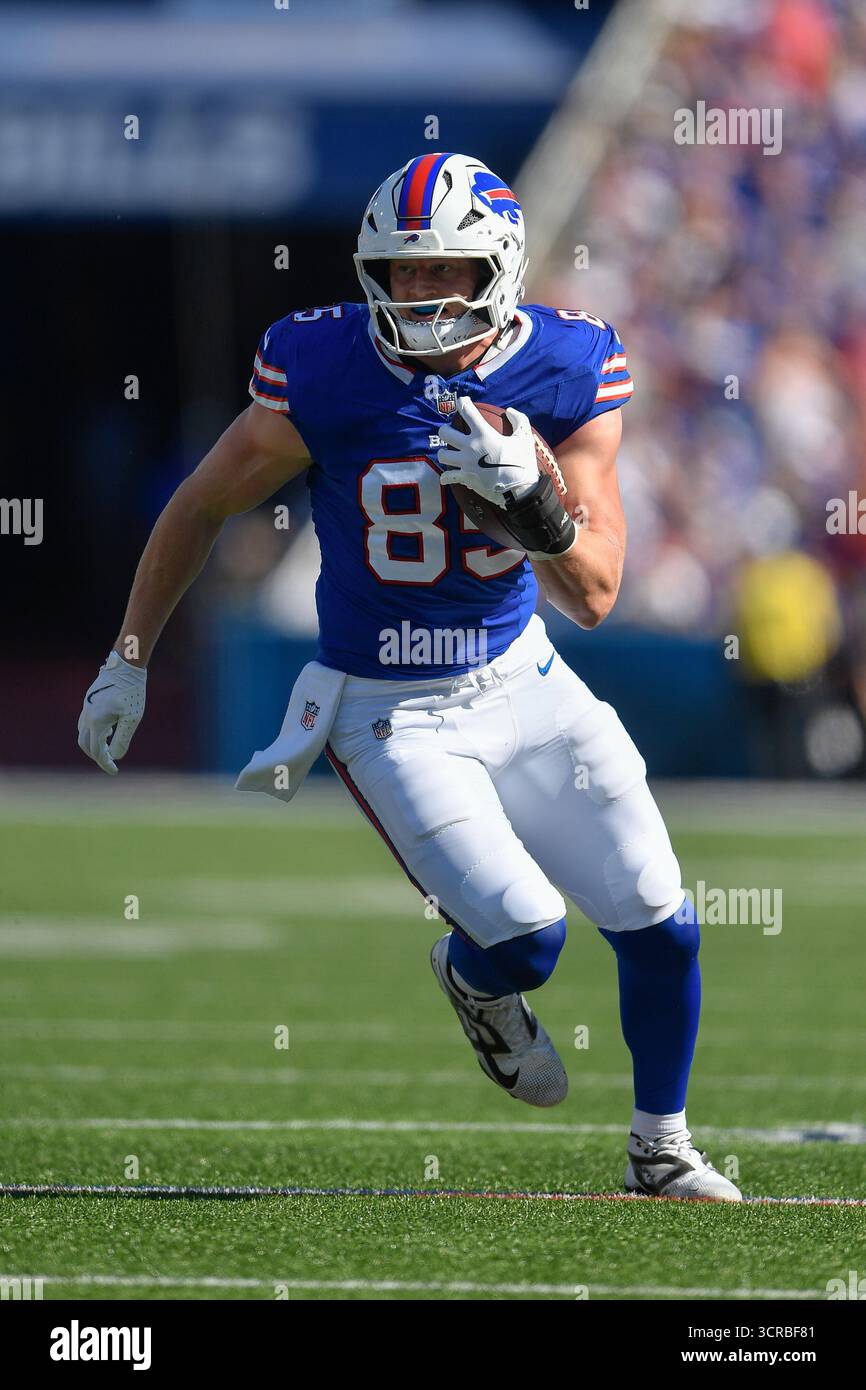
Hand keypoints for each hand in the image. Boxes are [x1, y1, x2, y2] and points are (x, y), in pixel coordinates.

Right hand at [77, 650, 146, 774]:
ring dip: (94, 743)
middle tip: (110, 761)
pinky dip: (93, 731)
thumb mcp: (132, 718)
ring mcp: (86, 707)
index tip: (115, 771)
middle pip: (85, 744)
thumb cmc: (132, 692)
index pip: (97, 751)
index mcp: (97, 722)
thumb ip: (123, 739)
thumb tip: (115, 756)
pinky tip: (109, 728)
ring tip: (109, 745)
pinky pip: (85, 721)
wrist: (125, 666)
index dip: (105, 763)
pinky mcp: (88, 700)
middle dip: (96, 755)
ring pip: (83, 732)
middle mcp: (87, 715)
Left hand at [437, 398, 539, 505]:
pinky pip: (447, 477)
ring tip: (449, 453)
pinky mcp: (465, 478)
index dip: (462, 402)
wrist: (519, 489)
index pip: (467, 411)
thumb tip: (509, 411)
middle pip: (445, 433)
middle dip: (445, 430)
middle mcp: (470, 447)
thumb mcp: (525, 436)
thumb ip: (519, 419)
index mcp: (483, 434)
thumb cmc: (523, 462)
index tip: (462, 401)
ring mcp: (465, 464)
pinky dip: (446, 477)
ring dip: (444, 453)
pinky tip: (446, 477)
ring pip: (442, 455)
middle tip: (450, 431)